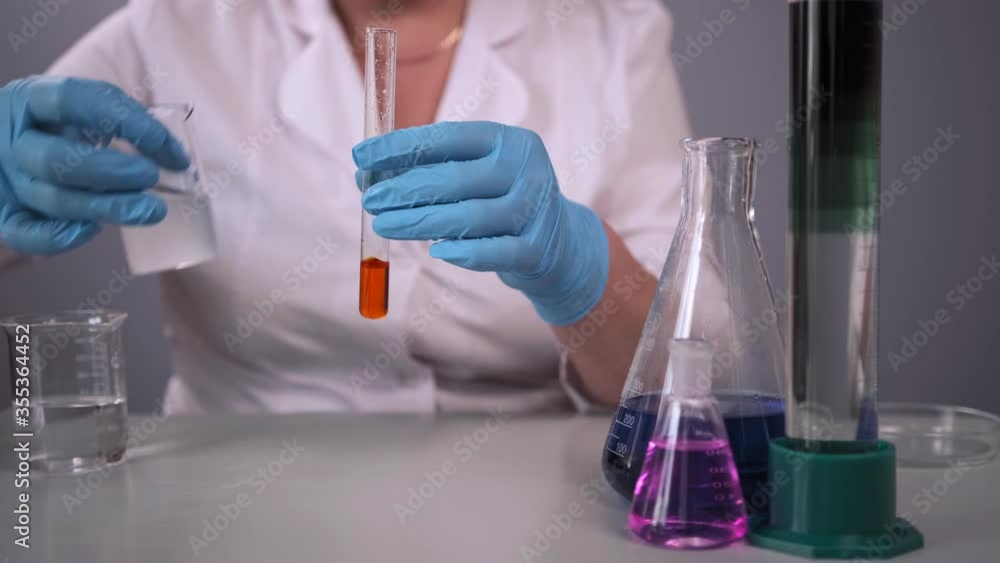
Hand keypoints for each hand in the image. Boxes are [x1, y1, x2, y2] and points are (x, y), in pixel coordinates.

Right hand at [0, 76, 189, 254]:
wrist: (10, 147)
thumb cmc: (63, 126)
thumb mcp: (85, 110)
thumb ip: (123, 123)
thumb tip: (174, 158)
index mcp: (33, 100)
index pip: (73, 100)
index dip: (124, 120)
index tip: (166, 145)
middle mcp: (13, 137)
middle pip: (55, 158)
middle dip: (111, 171)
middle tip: (151, 176)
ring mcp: (6, 177)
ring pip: (51, 197)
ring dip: (105, 207)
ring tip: (150, 210)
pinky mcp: (5, 212)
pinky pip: (24, 233)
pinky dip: (58, 237)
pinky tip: (93, 229)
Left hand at [354, 121, 608, 325]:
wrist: (559, 242)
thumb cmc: (499, 201)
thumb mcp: (473, 176)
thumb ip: (429, 171)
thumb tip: (367, 174)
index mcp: (508, 140)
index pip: (448, 138)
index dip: (400, 147)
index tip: (360, 156)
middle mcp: (527, 169)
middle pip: (455, 179)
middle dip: (405, 189)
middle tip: (368, 199)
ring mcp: (536, 210)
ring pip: (470, 217)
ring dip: (420, 223)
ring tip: (384, 226)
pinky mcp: (538, 249)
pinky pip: (495, 253)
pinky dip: (464, 253)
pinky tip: (436, 252)